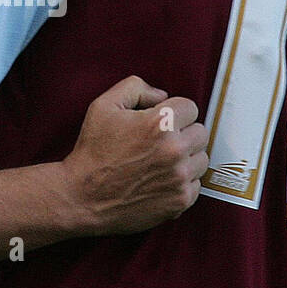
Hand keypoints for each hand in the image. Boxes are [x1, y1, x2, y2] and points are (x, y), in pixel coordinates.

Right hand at [60, 76, 207, 235]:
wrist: (85, 195)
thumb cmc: (93, 150)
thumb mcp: (103, 105)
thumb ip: (135, 88)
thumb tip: (162, 95)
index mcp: (158, 123)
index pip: (190, 107)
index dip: (173, 111)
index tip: (161, 120)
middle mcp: (174, 149)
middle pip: (201, 132)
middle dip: (182, 132)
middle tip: (159, 139)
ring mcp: (179, 177)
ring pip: (201, 158)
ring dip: (185, 157)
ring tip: (159, 159)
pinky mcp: (181, 200)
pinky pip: (196, 183)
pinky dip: (182, 180)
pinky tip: (159, 177)